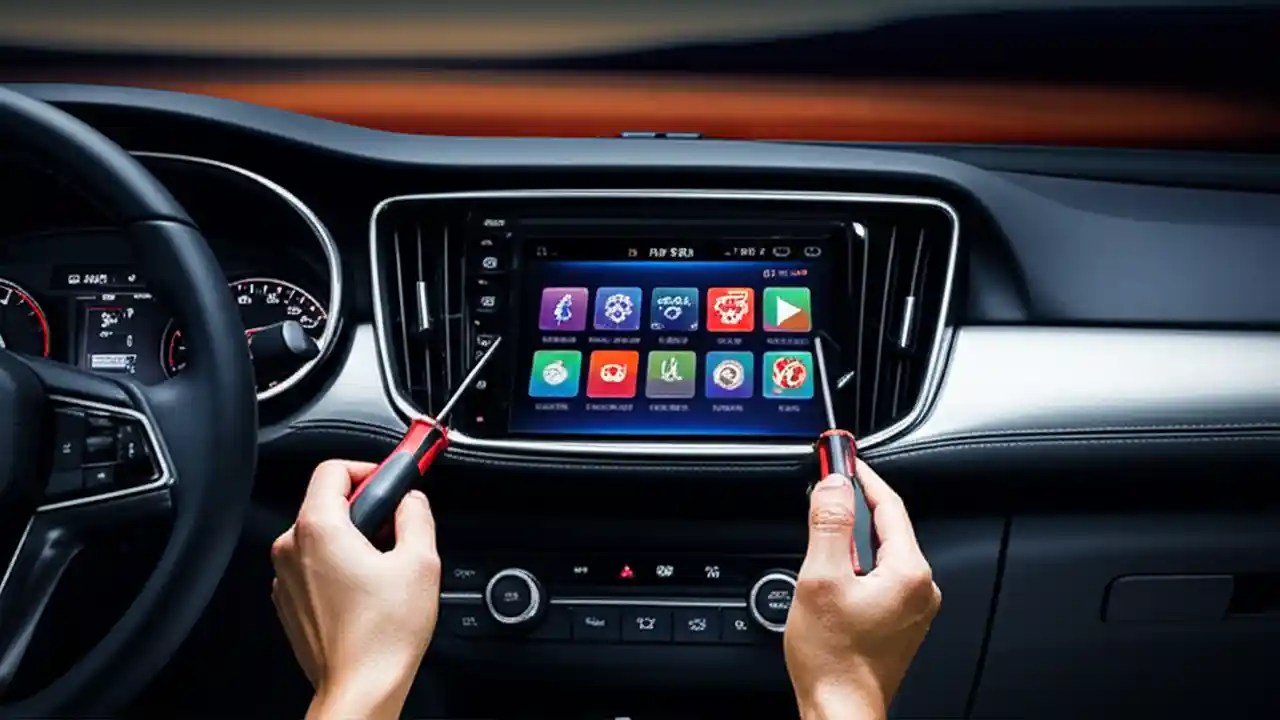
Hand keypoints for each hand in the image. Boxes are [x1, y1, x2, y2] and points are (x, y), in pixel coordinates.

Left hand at [271, 460, 441, 719]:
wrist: (361, 688)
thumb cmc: (384, 635)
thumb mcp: (421, 560)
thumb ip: (416, 514)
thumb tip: (412, 500)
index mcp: (318, 529)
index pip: (334, 469)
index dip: (369, 469)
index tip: (393, 480)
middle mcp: (292, 549)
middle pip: (327, 502)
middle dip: (366, 508)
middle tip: (398, 526)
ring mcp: (285, 578)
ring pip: (322, 536)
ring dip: (353, 539)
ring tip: (385, 567)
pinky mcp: (289, 602)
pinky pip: (314, 566)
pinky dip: (339, 566)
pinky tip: (367, 590)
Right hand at [784, 460, 940, 719]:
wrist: (840, 710)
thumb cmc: (833, 660)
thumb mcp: (820, 580)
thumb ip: (828, 526)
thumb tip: (833, 485)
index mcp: (908, 572)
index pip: (888, 505)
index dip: (861, 476)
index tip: (840, 456)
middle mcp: (920, 588)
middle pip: (887, 526)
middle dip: (853, 506)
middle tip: (824, 487)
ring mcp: (913, 606)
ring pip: (882, 552)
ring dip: (852, 537)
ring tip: (820, 534)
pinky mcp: (901, 620)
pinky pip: (882, 575)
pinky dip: (857, 563)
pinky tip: (832, 572)